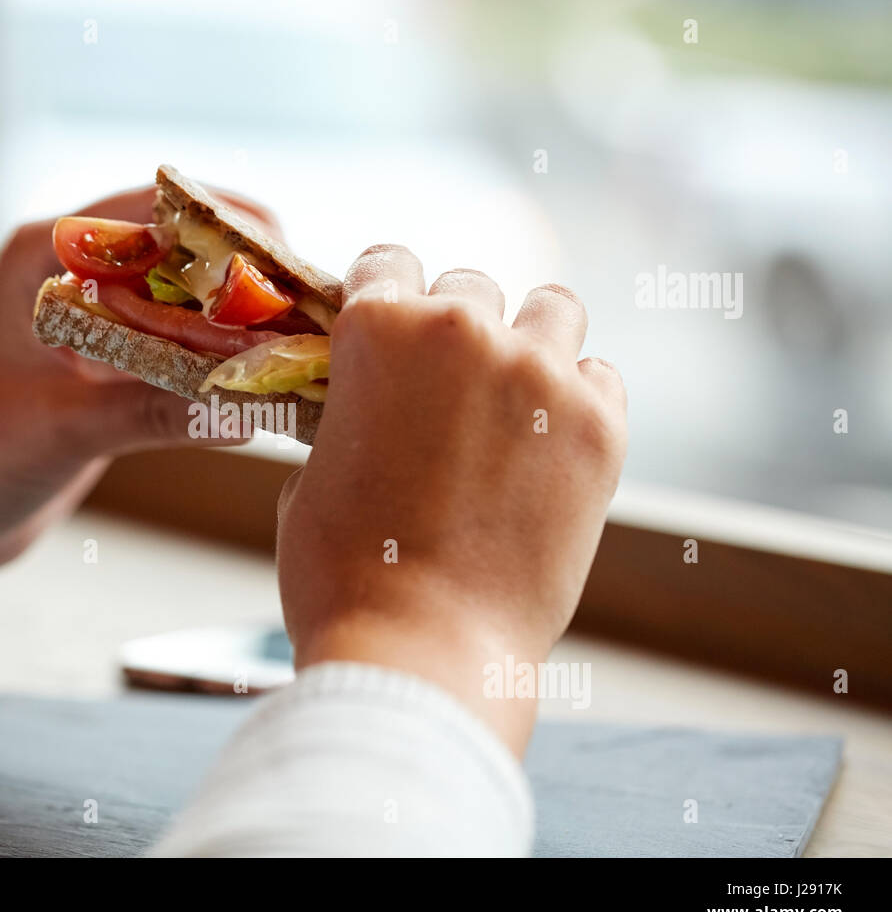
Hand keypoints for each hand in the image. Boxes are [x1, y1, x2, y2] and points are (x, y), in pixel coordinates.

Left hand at [0, 185, 278, 627]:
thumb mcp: (59, 429)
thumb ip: (149, 412)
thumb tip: (248, 408)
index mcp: (43, 257)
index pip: (150, 210)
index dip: (224, 226)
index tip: (286, 262)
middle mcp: (72, 278)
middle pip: (181, 253)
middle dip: (246, 279)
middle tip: (312, 312)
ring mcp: (94, 326)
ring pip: (186, 305)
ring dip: (240, 325)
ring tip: (304, 348)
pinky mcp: (108, 373)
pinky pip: (179, 355)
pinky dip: (221, 366)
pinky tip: (266, 388)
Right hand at [276, 245, 626, 753]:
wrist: (421, 649)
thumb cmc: (341, 574)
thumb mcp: (310, 475)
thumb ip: (346, 419)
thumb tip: (370, 415)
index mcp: (379, 330)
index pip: (389, 262)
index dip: (385, 296)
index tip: (391, 331)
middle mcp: (465, 331)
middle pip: (470, 285)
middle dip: (454, 326)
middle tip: (446, 387)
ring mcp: (542, 376)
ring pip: (553, 308)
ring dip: (530, 340)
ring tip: (514, 396)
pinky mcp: (601, 428)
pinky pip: (602, 376)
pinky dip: (579, 398)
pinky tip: (551, 444)